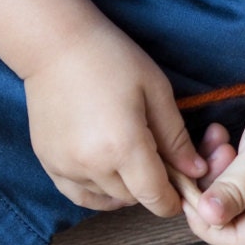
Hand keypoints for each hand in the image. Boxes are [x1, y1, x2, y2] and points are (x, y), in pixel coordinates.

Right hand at [23, 25, 205, 215]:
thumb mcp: (156, 91)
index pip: (155, 198)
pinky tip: (107, 175)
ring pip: (108, 198)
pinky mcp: (49, 163)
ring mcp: (67, 167)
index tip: (179, 191)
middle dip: (149, 186)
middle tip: (153, 158)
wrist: (54, 43)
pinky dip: (98, 193)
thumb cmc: (111, 58)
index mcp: (124, 147)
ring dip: (124, 187)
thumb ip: (176, 138)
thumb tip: (195, 172)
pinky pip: (80, 196)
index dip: (172, 200)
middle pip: (133, 198)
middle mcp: (93, 165)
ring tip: (127, 155)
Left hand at [182, 70, 244, 244]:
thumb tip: (206, 218)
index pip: (239, 239)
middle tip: (215, 155)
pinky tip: (220, 136)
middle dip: (212, 190)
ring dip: (214, 171)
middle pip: (231, 219)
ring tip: (220, 142)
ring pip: (227, 198)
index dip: (207, 223)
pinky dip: (221, 161)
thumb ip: (233, 191)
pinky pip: (233, 179)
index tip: (187, 194)